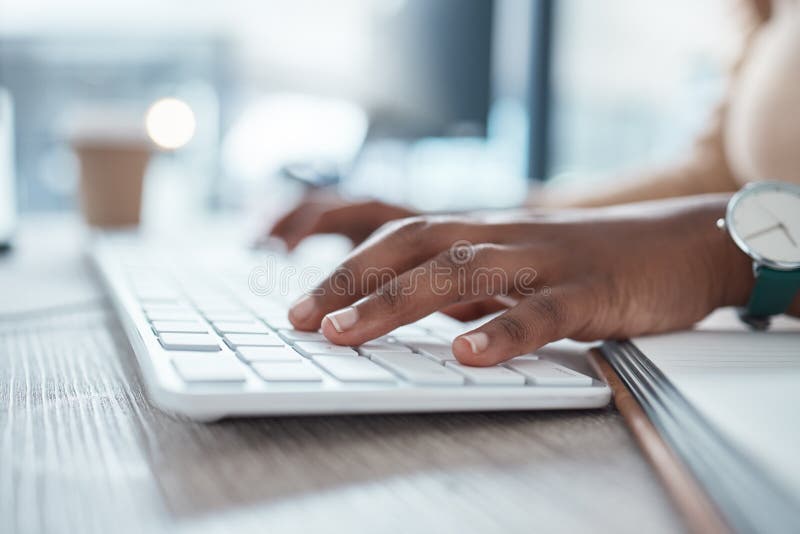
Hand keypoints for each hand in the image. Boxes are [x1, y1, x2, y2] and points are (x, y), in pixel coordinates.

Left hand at [288, 195, 758, 365]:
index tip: (301, 304)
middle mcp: (503, 237)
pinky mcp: (589, 290)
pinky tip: (468, 354)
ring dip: (399, 300)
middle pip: (415, 247)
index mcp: (484, 233)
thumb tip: (411, 307)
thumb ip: (468, 285)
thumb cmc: (588, 260)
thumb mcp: (517, 269)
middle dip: (352, 281)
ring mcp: (545, 260)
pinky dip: (502, 330)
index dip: (347, 266)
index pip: (401, 239)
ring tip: (351, 333)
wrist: (679, 243)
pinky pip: (542, 311)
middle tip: (302, 319)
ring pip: (463, 271)